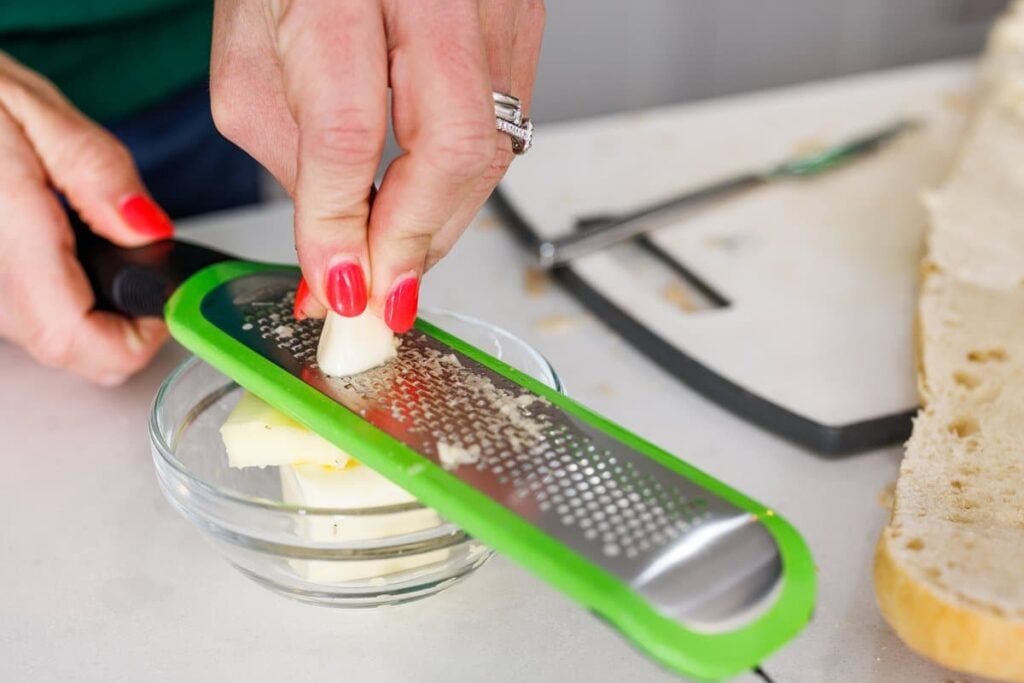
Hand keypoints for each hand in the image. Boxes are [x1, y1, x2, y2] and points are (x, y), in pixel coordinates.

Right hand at [0, 52, 171, 384]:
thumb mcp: (31, 107)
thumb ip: (96, 172)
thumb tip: (150, 230)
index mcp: (6, 240)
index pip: (78, 340)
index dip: (136, 338)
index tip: (162, 301)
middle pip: (68, 348)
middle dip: (119, 321)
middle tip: (134, 261)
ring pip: (46, 336)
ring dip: (87, 307)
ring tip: (86, 241)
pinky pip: (22, 315)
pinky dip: (57, 294)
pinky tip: (57, 248)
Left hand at [211, 0, 544, 330]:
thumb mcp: (250, 54)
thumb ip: (291, 158)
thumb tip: (336, 252)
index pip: (350, 132)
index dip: (343, 227)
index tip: (337, 287)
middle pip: (454, 149)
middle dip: (413, 242)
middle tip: (378, 296)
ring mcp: (495, 6)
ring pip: (491, 154)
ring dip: (439, 224)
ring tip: (394, 256)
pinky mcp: (522, 25)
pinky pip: (506, 132)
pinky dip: (462, 185)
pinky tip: (425, 201)